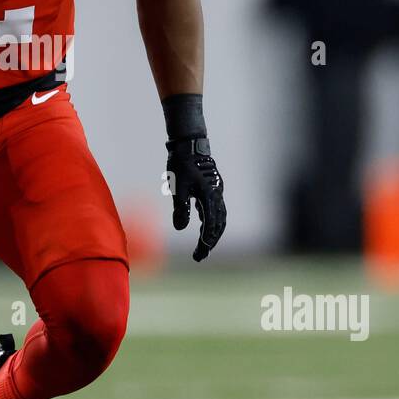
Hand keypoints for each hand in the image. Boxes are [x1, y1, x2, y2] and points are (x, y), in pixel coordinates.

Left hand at [166, 136, 225, 261]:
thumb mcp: (178, 187)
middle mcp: (217, 195)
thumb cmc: (182, 164)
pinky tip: (202, 228)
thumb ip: (180, 208)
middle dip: (210, 241)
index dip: (206, 241)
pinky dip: (211, 221)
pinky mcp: (213, 189)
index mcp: (210, 195)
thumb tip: (181, 228)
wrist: (189, 143)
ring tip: (203, 246)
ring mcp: (217, 191)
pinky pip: (216, 209)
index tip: (200, 253)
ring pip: (219, 217)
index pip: (211, 225)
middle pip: (219, 224)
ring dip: (212, 233)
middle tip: (200, 255)